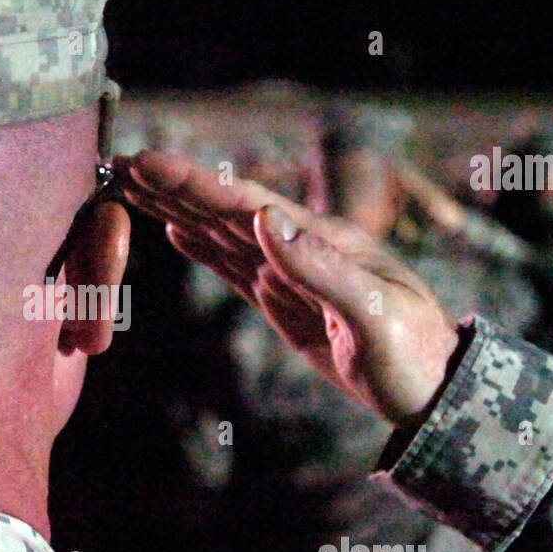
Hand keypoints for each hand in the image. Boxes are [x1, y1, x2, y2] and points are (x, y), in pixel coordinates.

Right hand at [116, 149, 461, 428]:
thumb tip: (264, 218)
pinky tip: (177, 230)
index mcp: (318, 241)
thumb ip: (318, 267)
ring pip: (220, 233)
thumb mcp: (372, 313)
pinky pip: (232, 268)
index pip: (243, 203)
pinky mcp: (283, 303)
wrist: (434, 390)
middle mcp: (298, 248)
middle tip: (119, 161)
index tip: (145, 161)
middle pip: (223, 209)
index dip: (192, 183)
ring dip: (177, 208)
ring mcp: (288, 273)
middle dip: (172, 186)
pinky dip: (202, 246)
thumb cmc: (412, 353)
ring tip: (133, 185)